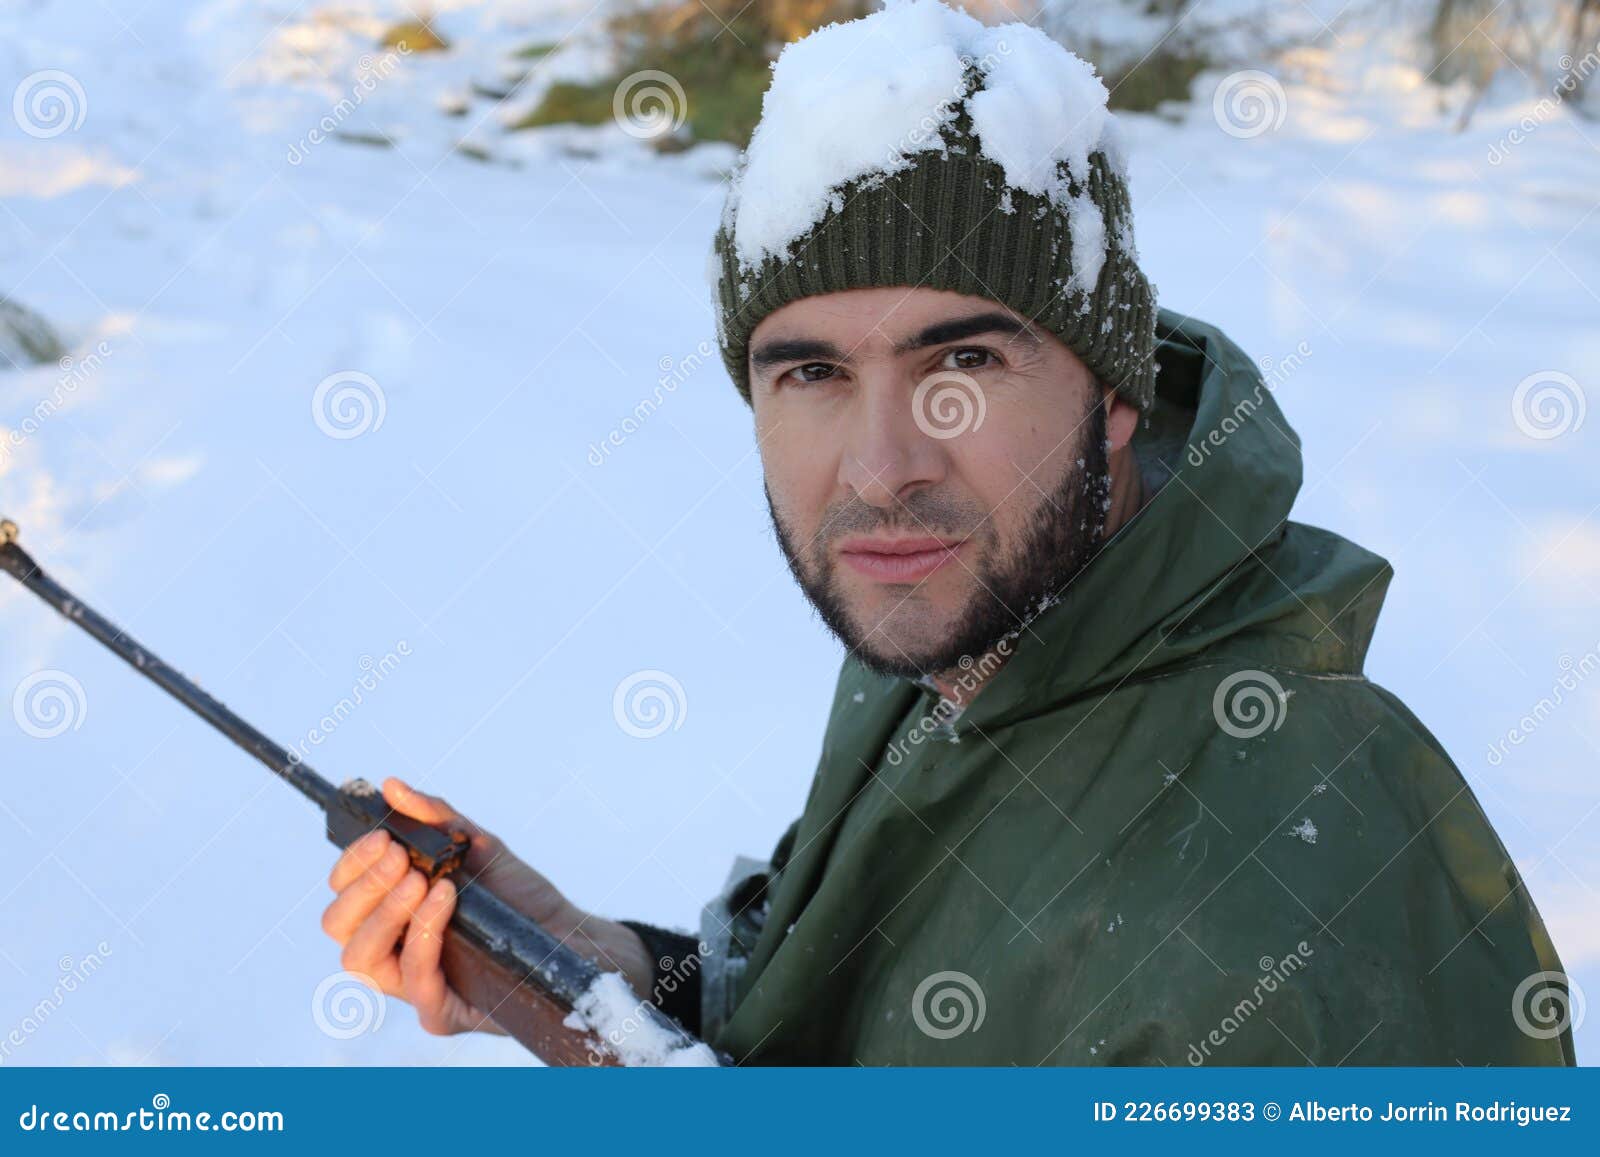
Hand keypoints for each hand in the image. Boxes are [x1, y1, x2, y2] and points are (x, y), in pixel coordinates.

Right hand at [320, 776, 652, 1036]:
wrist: (564, 932)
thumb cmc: (515, 895)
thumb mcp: (477, 846)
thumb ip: (435, 818)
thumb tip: (393, 786)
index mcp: (390, 912)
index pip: (342, 892)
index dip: (352, 865)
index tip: (382, 836)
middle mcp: (392, 950)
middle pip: (339, 925)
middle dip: (365, 886)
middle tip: (399, 857)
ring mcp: (411, 984)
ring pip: (361, 959)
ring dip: (388, 913)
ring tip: (423, 880)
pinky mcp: (439, 1012)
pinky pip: (415, 984)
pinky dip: (424, 939)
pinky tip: (445, 903)